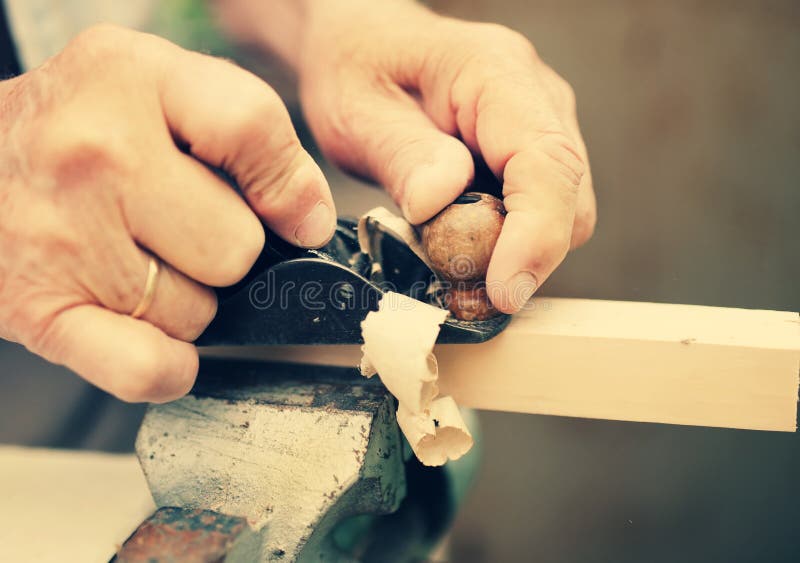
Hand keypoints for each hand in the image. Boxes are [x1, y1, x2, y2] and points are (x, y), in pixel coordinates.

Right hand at [0, 24, 335, 401]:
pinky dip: (164, 364)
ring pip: (200, 312)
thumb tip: (309, 218)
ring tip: (139, 259)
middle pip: (237, 247)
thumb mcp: (157, 85)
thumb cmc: (79, 128)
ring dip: (187, 299)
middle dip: (226, 250)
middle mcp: (93, 155)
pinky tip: (147, 326)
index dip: (290, 186)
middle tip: (180, 228)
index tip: (295, 216)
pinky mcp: (42, 312)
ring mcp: (64, 239)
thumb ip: (247, 132)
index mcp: (132, 80)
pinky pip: (147, 368)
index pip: (252, 129)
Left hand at [296, 1, 595, 311]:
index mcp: (495, 74)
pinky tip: (463, 247)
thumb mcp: (356, 108)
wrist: (366, 42)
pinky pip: (538, 211)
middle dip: (526, 256)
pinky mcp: (529, 154)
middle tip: (463, 294)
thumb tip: (440, 204)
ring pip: (562, 213)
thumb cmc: (358, 65)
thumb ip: (401, 153)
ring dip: (515, 253)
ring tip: (454, 268)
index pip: (546, 161)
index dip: (536, 235)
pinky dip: (507, 243)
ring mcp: (541, 125)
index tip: (505, 290)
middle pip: (568, 199)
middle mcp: (536, 98)